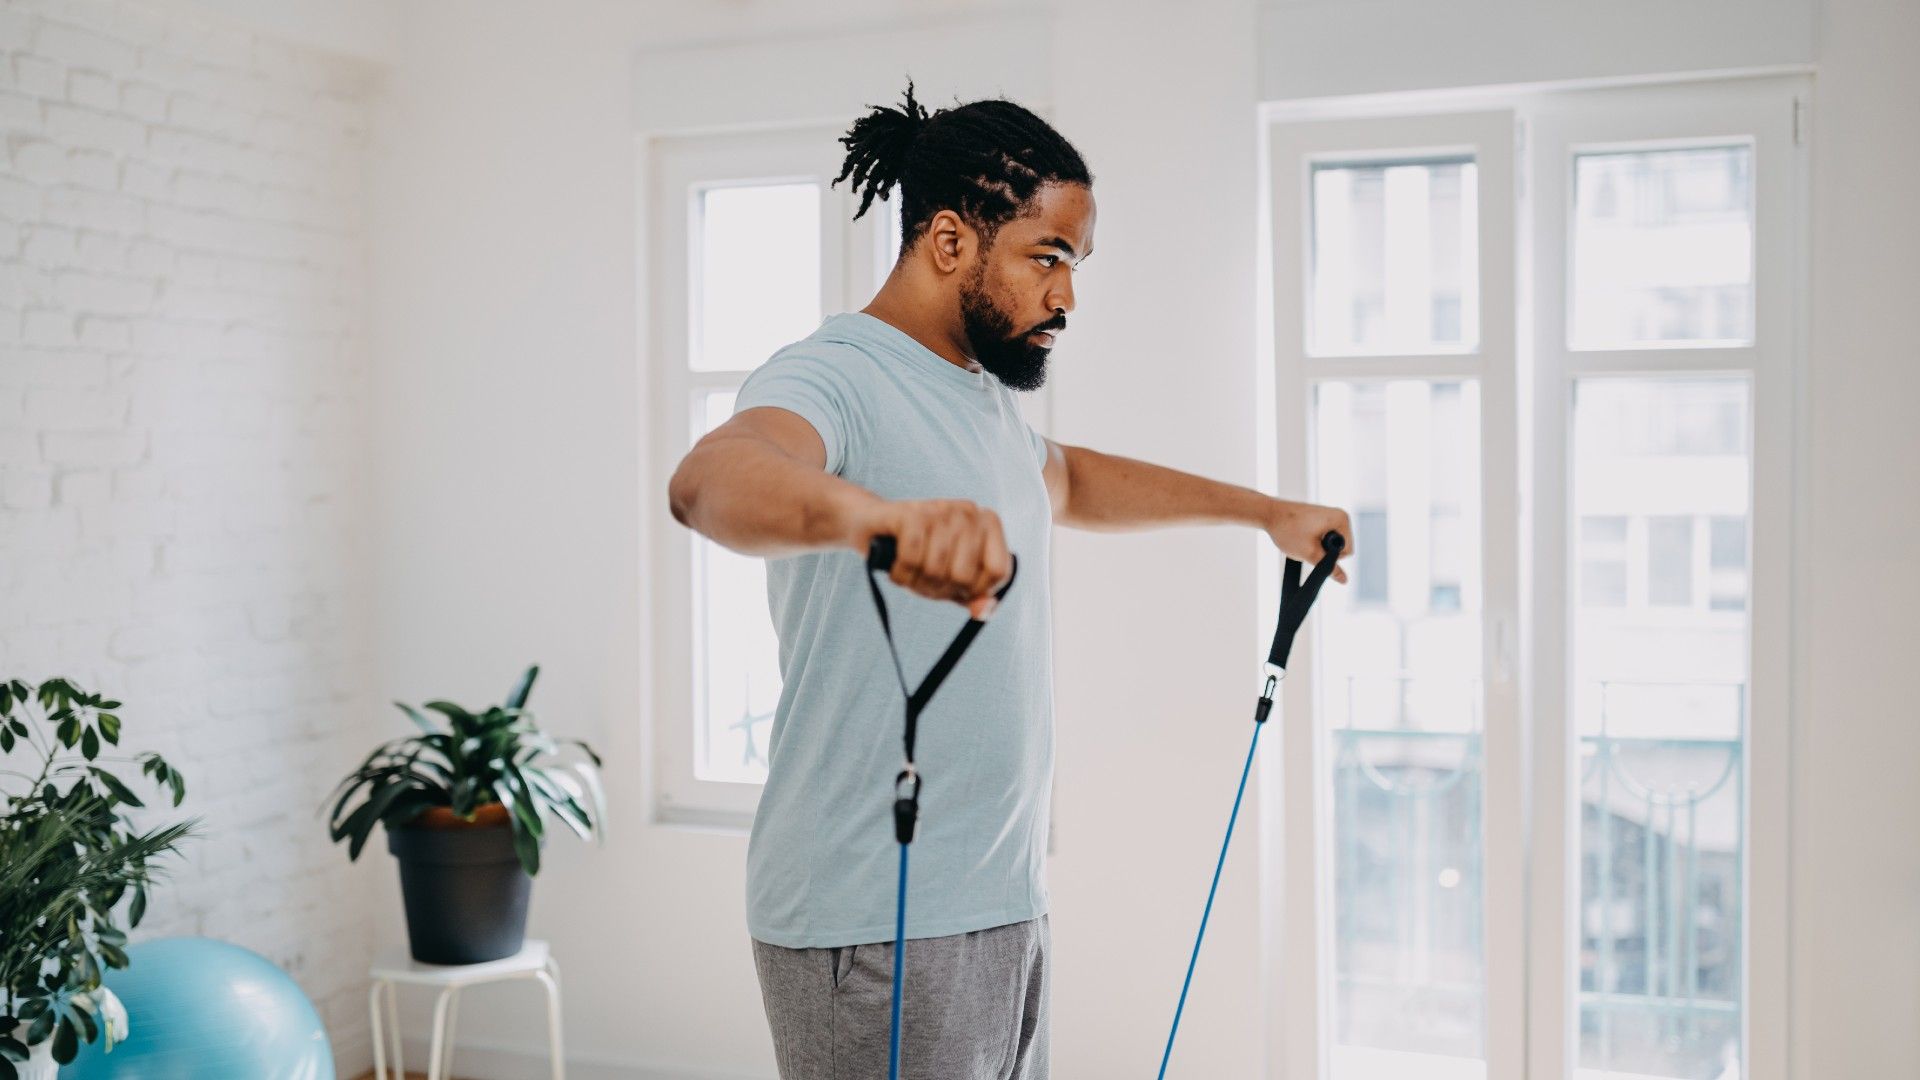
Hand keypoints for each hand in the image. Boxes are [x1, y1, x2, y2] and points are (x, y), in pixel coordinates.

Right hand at [850, 498, 1013, 618]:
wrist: (871, 525)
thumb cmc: (918, 553)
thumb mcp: (950, 578)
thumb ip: (973, 595)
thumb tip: (984, 610)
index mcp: (987, 523)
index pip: (998, 571)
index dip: (976, 591)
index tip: (958, 588)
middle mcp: (968, 511)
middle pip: (964, 575)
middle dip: (938, 588)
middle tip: (924, 579)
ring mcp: (940, 509)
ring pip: (936, 568)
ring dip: (915, 581)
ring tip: (908, 571)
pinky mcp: (911, 513)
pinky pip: (911, 557)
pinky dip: (900, 572)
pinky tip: (895, 566)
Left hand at [1265, 499, 1353, 584]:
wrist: (1269, 514)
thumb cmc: (1288, 530)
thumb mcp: (1309, 553)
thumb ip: (1328, 568)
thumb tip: (1345, 580)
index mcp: (1342, 519)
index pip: (1347, 551)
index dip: (1330, 556)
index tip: (1313, 548)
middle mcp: (1340, 515)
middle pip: (1340, 548)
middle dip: (1323, 552)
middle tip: (1306, 544)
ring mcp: (1331, 516)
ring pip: (1331, 545)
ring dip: (1317, 548)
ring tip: (1302, 540)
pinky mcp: (1322, 519)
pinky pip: (1324, 539)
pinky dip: (1314, 542)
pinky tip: (1302, 537)